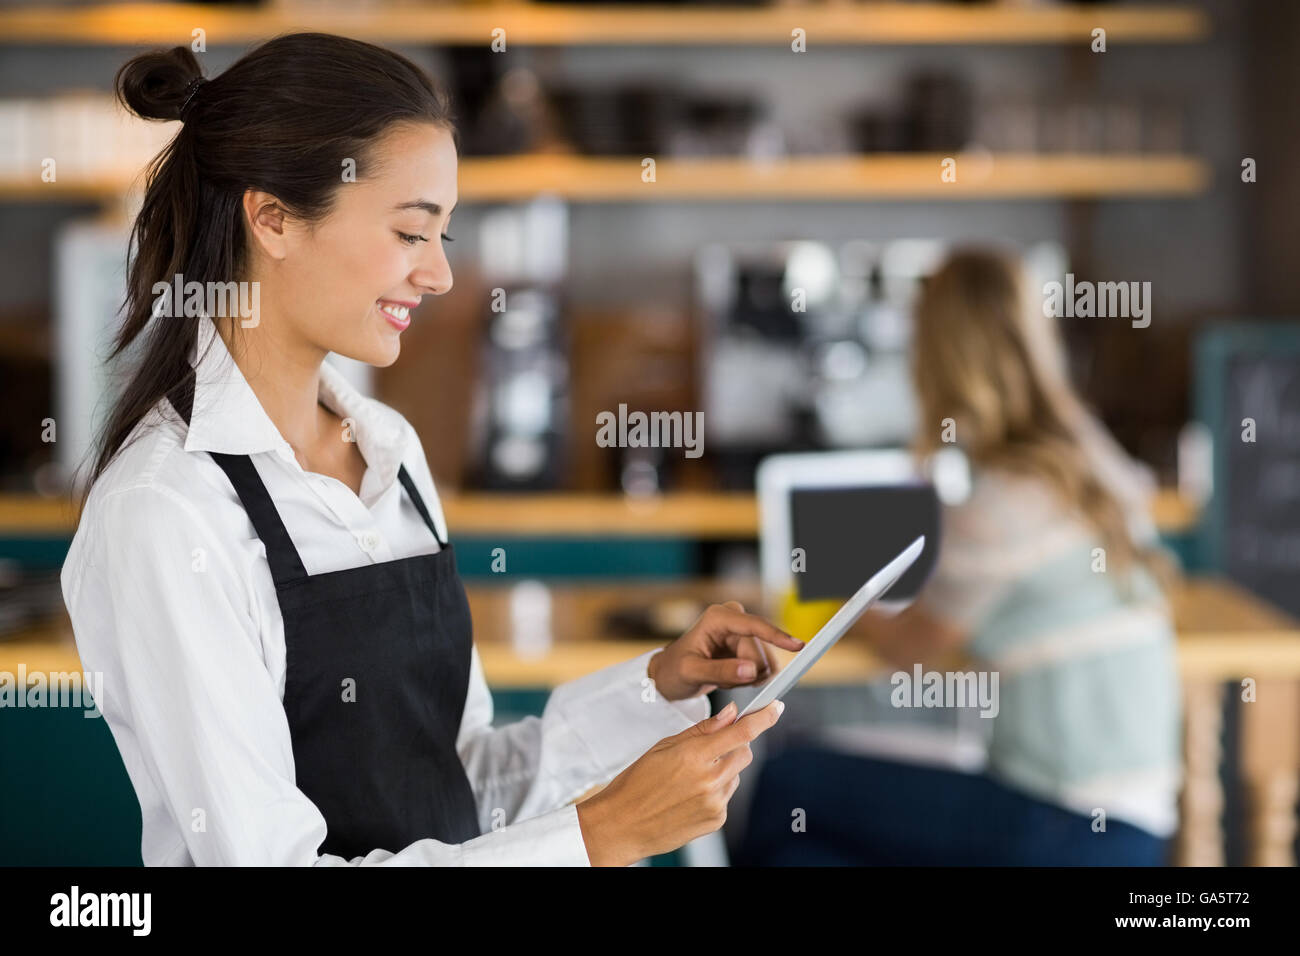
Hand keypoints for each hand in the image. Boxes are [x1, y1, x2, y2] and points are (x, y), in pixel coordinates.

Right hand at [576, 698, 783, 865]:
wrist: (622, 825)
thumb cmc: (637, 782)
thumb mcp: (664, 746)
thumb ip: (703, 729)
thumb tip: (731, 713)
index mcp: (694, 755)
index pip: (742, 732)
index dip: (764, 717)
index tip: (776, 707)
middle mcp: (709, 780)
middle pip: (745, 753)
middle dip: (736, 745)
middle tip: (713, 747)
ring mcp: (715, 803)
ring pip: (736, 775)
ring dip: (724, 769)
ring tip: (691, 777)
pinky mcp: (716, 820)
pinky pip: (727, 796)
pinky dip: (716, 790)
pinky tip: (690, 795)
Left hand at [647, 601, 804, 700]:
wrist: (670, 674)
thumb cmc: (675, 670)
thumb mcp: (691, 672)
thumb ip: (721, 672)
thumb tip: (751, 670)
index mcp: (718, 617)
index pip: (754, 626)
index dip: (777, 636)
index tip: (798, 646)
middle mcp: (733, 619)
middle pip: (760, 652)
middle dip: (747, 673)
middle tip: (723, 681)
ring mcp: (742, 632)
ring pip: (764, 663)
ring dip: (746, 677)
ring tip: (722, 677)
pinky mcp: (748, 645)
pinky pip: (762, 668)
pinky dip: (748, 678)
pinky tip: (730, 677)